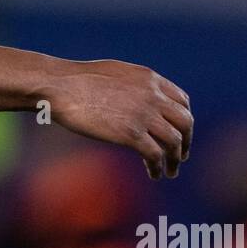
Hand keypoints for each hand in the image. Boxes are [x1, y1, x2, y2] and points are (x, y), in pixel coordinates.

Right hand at [45, 57, 192, 179]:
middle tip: (181, 156)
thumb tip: (136, 99)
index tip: (179, 132)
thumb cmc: (77, 80)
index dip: (184, 118)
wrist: (61, 86)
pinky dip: (158, 167)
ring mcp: (144, 115)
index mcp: (150, 79)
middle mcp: (153, 95)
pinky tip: (153, 174)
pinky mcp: (131, 134)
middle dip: (186, 141)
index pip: (182, 100)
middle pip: (185, 122)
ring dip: (175, 159)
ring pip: (174, 142)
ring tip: (170, 171)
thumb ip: (134, 86)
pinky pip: (156, 155)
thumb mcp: (115, 73)